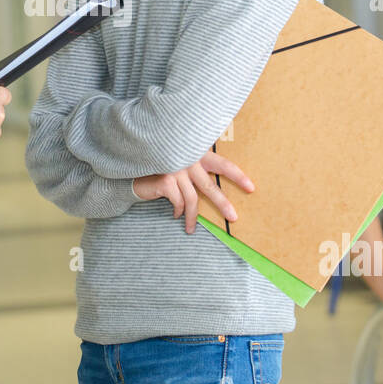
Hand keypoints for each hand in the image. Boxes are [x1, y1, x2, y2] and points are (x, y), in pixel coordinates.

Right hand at [132, 150, 253, 233]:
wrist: (130, 168)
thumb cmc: (158, 166)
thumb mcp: (179, 162)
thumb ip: (194, 166)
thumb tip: (215, 187)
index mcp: (196, 154)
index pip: (222, 164)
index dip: (237, 176)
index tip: (251, 188)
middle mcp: (188, 160)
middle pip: (211, 186)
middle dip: (223, 204)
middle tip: (234, 217)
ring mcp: (176, 169)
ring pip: (193, 199)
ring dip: (192, 217)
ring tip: (191, 229)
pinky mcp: (166, 180)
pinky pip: (178, 202)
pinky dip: (177, 211)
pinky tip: (175, 215)